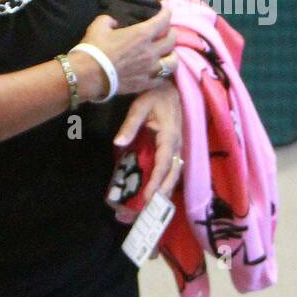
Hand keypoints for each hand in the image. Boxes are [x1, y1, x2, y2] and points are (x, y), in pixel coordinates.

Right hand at [80, 10, 178, 95]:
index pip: (164, 20)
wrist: (88, 76)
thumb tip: (114, 22)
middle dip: (171, 33)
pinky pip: (161, 79)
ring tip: (168, 54)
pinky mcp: (145, 84)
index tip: (167, 10)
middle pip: (172, 40)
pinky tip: (158, 71)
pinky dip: (162, 74)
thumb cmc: (94, 49)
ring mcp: (150, 69)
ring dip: (172, 55)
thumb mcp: (98, 26)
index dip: (167, 12)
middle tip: (168, 32)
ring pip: (173, 62)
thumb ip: (109, 20)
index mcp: (142, 34)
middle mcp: (151, 51)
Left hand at [113, 81, 183, 203]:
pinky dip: (165, 181)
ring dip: (165, 190)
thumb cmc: (155, 95)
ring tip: (152, 207)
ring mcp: (178, 147)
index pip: (163, 163)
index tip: (149, 196)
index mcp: (169, 136)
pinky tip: (156, 192)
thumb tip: (118, 143)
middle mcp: (177, 144)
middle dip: (163, 192)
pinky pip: (172, 168)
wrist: (172, 87)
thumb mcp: (140, 107)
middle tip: (150, 209)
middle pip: (173, 173)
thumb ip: (130, 125)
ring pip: (175, 173)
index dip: (156, 181)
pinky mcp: (175, 148)